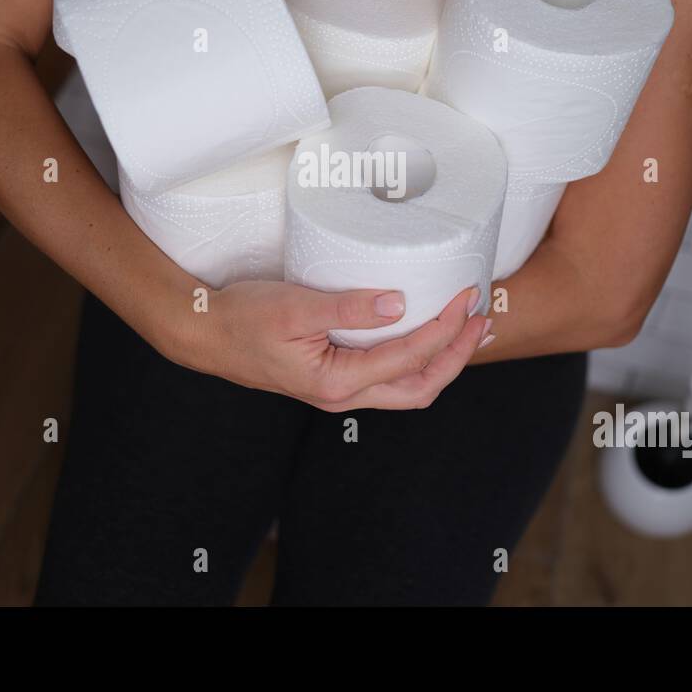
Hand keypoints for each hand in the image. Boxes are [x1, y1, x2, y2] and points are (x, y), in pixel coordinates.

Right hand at [192, 282, 492, 410]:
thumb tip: (400, 302)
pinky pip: (391, 377)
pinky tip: (429, 335)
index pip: (410, 358)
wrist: (206, 334)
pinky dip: (419, 358)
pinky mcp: (336, 377)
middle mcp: (343, 396)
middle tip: (484, 318)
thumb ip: (348, 307)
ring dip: (444, 361)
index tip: (467, 296)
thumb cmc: (243, 319)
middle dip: (459, 355)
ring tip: (472, 330)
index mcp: (337, 383)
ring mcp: (340, 391)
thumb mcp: (295, 306)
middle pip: (421, 387)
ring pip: (409, 388)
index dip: (446, 328)